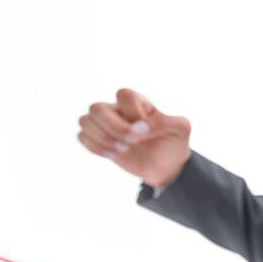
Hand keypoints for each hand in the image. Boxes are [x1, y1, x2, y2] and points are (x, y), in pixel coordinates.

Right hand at [77, 87, 191, 188]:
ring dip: (104, 139)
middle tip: (133, 142)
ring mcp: (105, 124)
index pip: (123, 94)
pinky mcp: (98, 139)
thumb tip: (142, 124)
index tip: (148, 130)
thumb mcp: (181, 129)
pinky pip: (81, 136)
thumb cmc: (173, 143)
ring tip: (124, 149)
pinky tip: (114, 154)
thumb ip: (165, 119)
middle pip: (97, 107)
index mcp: (137, 102)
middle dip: (115, 128)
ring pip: (85, 120)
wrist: (165, 167)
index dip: (133, 113)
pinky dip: (96, 148)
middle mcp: (118, 109)